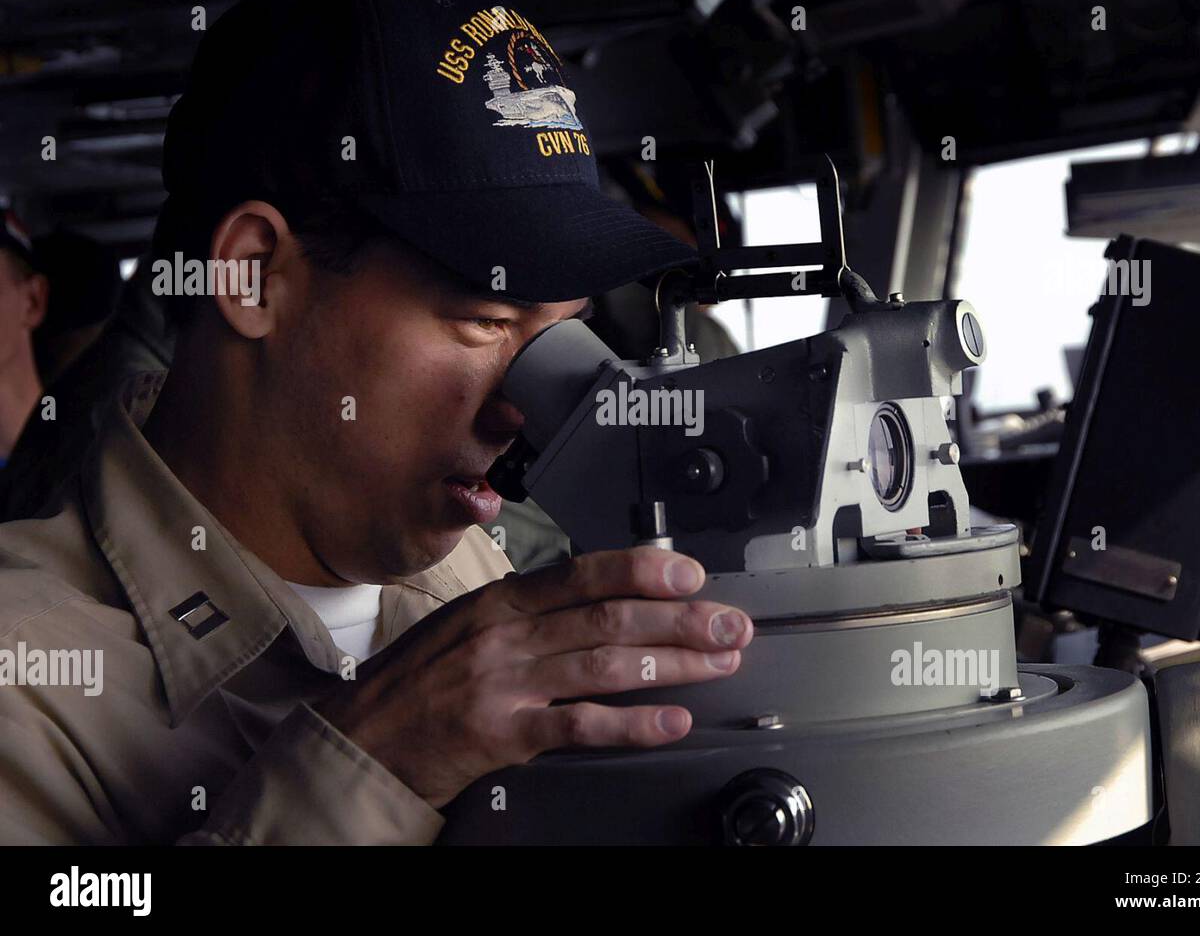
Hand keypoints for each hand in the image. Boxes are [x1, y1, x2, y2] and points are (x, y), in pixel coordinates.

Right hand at [314, 546, 751, 809]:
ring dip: (673, 664)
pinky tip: (672, 720)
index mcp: (502, 600)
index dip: (644, 570)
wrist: (362, 735)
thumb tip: (605, 595)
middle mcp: (507, 634)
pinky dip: (632, 723)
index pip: (584, 573)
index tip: (691, 573)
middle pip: (609, 618)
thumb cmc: (418, 678)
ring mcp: (506, 683)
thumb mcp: (470, 622)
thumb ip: (534, 609)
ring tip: (719, 663)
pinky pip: (580, 725)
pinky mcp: (503, 733)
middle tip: (730, 623)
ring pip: (605, 666)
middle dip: (681, 619)